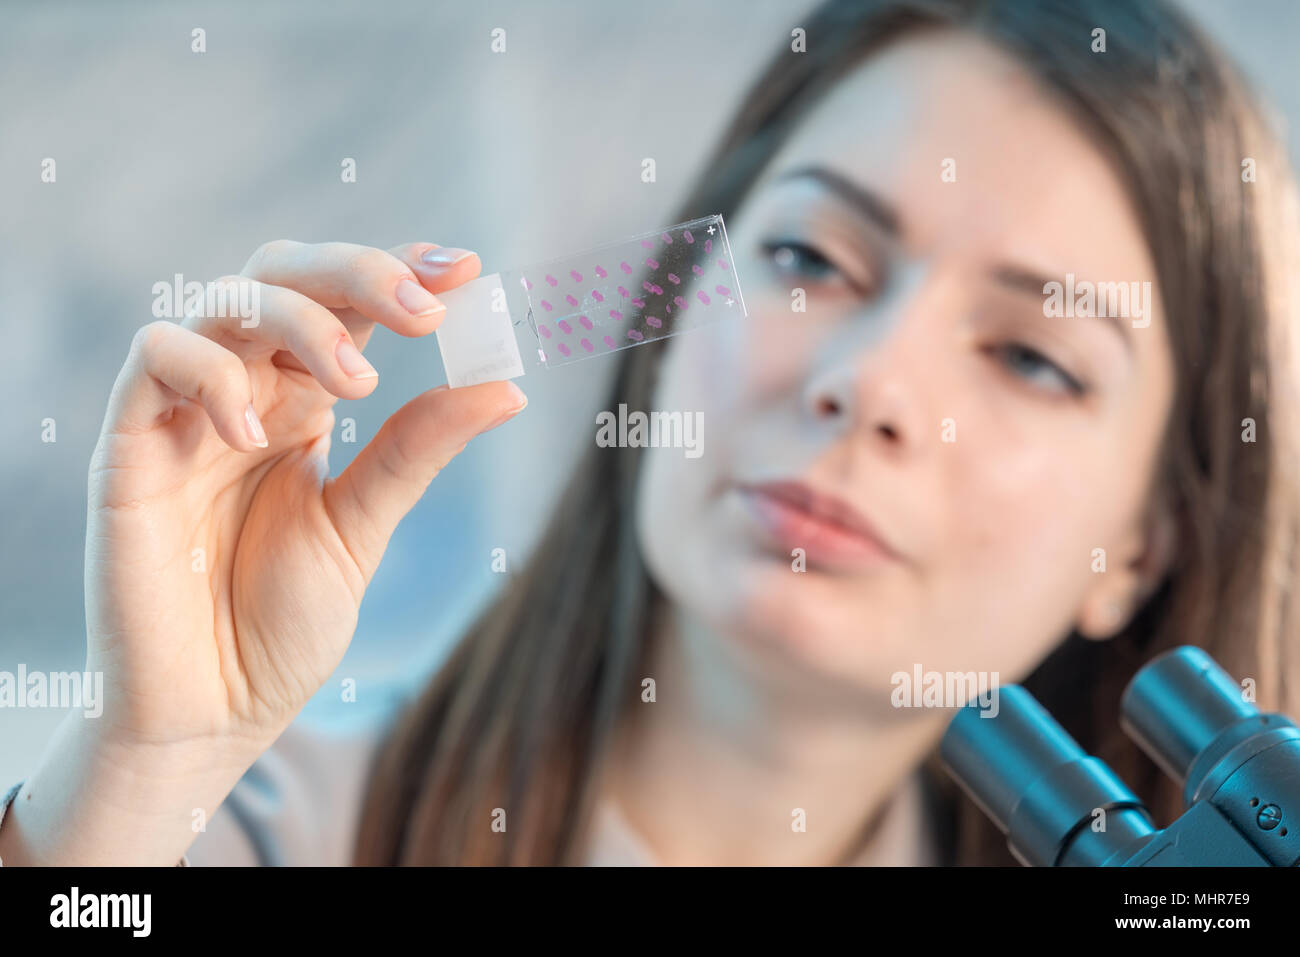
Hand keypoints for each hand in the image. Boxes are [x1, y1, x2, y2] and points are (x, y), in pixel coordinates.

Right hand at [86, 240, 524, 755]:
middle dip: (359, 273)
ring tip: (359, 384)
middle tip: (427, 311)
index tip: (464, 269)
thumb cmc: (282, 622)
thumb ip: (418, 449)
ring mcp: (185, 412)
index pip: (343, 302)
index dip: (396, 269)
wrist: (213, 711)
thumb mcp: (363, 525)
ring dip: (301, 318)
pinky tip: (256, 432)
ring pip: (225, 298)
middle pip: (284, 274)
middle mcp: (244, 390)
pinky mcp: (129, 445)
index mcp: (301, 402)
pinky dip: (210, 370)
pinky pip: (155, 356)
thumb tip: (508, 385)